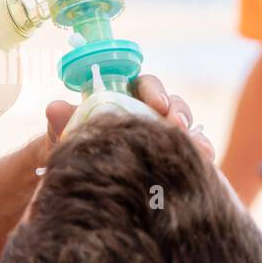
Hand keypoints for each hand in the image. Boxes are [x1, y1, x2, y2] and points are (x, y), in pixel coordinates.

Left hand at [43, 72, 216, 164]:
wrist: (83, 177)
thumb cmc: (77, 145)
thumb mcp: (67, 132)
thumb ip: (63, 119)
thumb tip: (55, 108)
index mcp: (128, 97)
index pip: (146, 85)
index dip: (154, 90)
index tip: (157, 103)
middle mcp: (151, 114)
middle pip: (172, 105)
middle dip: (178, 112)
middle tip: (176, 126)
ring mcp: (165, 137)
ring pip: (187, 129)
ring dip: (194, 136)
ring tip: (199, 149)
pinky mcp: (175, 158)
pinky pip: (192, 154)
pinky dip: (201, 157)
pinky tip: (206, 165)